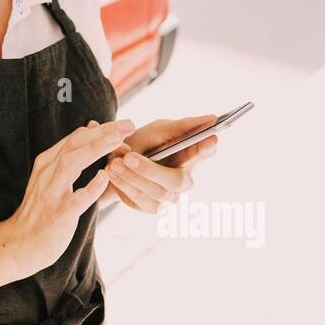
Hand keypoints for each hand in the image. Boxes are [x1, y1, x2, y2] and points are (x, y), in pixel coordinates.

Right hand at [7, 119, 128, 271]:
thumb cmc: (42, 209)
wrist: (22, 242)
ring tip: (119, 142)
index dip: (100, 129)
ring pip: (71, 163)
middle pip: (74, 144)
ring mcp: (51, 193)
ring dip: (96, 150)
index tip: (123, 124)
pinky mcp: (58, 214)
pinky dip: (91, 186)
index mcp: (47, 163)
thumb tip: (90, 127)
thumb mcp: (52, 177)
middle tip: (129, 125)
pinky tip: (105, 177)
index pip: (75, 138)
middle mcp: (47, 173)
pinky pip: (76, 198)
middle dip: (102, 132)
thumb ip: (71, 154)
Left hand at [102, 115, 218, 213]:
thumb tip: (213, 117)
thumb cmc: (145, 143)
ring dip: (132, 177)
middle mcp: (183, 179)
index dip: (206, 147)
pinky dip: (124, 186)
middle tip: (128, 157)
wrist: (117, 162)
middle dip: (149, 169)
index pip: (204, 152)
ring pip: (156, 193)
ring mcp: (169, 196)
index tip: (210, 137)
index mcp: (189, 156)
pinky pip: (140, 201)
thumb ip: (182, 126)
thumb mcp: (159, 130)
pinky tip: (112, 173)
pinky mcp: (152, 207)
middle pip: (176, 181)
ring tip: (114, 163)